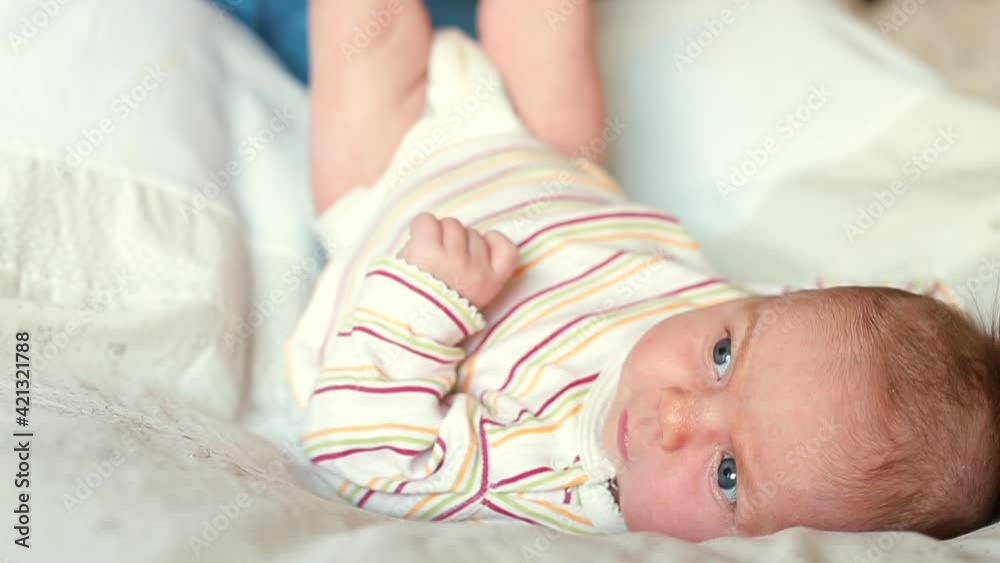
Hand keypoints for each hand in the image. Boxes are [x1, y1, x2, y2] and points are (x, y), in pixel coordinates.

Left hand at [400, 213, 517, 308]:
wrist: (409, 328)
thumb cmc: (434, 313)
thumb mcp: (469, 300)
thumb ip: (476, 274)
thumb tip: (470, 244)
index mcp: (489, 284)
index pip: (508, 249)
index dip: (494, 241)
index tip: (483, 245)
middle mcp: (475, 269)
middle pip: (472, 233)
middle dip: (457, 242)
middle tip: (442, 262)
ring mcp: (452, 258)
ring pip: (450, 224)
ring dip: (437, 234)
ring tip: (427, 255)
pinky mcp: (427, 249)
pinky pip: (427, 221)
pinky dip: (420, 227)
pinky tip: (416, 242)